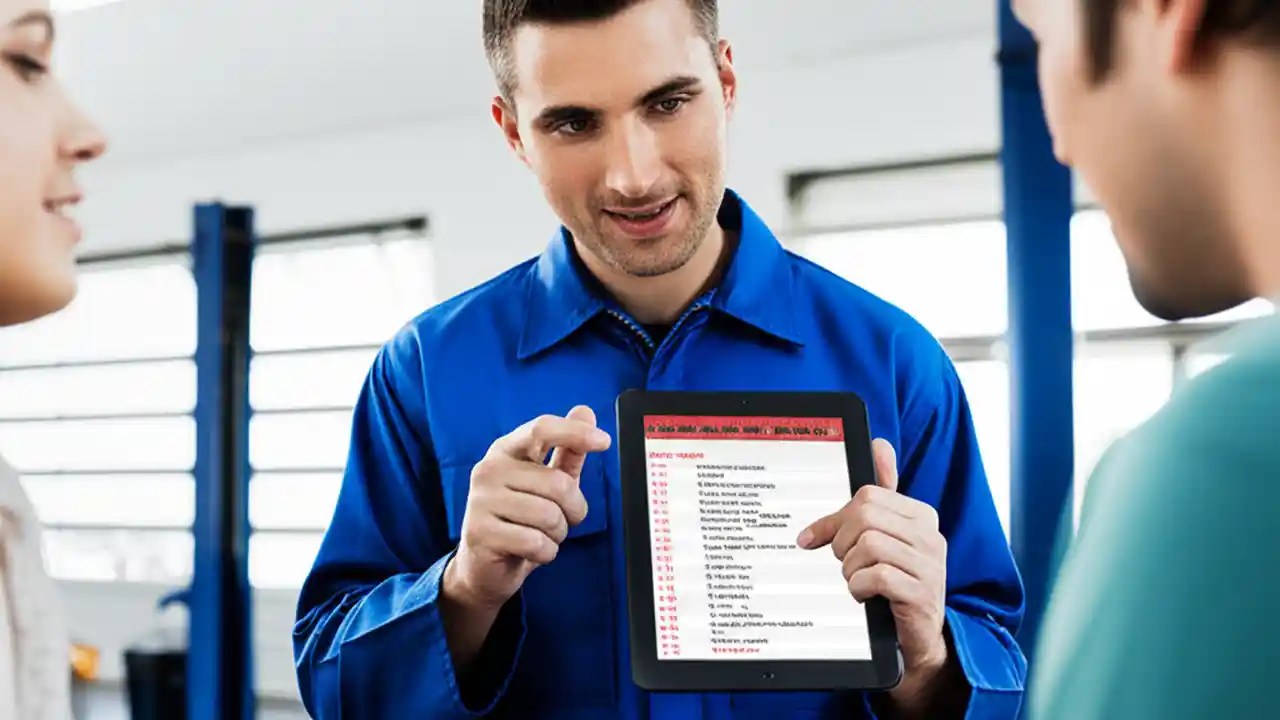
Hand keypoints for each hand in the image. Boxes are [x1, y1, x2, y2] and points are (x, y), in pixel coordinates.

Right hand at [445, 405, 610, 610]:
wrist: (483, 567)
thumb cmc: (520, 519)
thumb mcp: (547, 483)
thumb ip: (566, 450)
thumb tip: (585, 411)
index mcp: (506, 450)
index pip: (541, 429)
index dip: (575, 433)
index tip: (604, 442)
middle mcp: (489, 469)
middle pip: (558, 483)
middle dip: (573, 510)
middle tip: (562, 520)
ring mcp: (481, 501)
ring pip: (549, 516)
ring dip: (557, 534)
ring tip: (540, 535)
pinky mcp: (480, 533)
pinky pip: (536, 542)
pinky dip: (545, 552)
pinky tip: (530, 551)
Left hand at [797, 439, 950, 709]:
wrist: (917, 639)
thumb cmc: (894, 583)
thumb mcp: (886, 538)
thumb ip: (877, 499)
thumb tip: (880, 443)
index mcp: (919, 515)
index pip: (867, 495)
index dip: (835, 518)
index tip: (817, 539)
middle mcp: (930, 535)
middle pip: (865, 516)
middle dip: (841, 541)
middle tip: (842, 562)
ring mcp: (930, 565)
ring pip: (869, 545)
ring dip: (850, 567)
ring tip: (856, 580)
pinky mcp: (922, 594)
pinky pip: (877, 576)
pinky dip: (859, 586)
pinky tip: (863, 595)